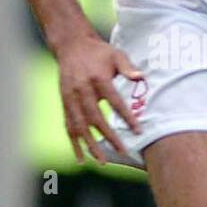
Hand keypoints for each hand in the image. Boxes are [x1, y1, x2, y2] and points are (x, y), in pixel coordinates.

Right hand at [57, 34, 142, 163]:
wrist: (71, 45)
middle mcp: (82, 90)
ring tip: (102, 160)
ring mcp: (71, 98)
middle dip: (108, 136)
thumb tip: (141, 78)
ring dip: (90, 144)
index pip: (114, 101)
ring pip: (79, 126)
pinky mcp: (64, 103)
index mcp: (98, 78)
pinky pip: (68, 126)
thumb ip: (128, 67)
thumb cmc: (99, 52)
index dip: (126, 116)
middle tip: (122, 151)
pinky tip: (81, 158)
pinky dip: (74, 143)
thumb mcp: (116, 54)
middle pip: (95, 118)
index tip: (137, 131)